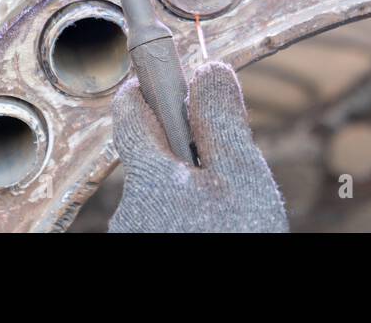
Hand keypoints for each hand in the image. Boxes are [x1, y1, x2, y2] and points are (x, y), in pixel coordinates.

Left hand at [108, 62, 287, 232]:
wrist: (230, 314)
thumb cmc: (237, 239)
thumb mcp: (241, 176)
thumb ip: (220, 121)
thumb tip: (208, 71)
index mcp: (148, 175)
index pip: (130, 112)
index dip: (149, 85)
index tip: (167, 74)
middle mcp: (129, 206)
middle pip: (152, 154)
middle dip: (185, 146)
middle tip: (225, 159)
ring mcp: (135, 232)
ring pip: (160, 189)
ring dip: (190, 185)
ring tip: (230, 206)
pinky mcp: (146, 245)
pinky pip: (163, 216)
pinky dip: (186, 211)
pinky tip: (217, 224)